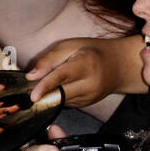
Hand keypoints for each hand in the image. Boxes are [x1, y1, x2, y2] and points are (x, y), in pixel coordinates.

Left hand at [26, 36, 144, 107]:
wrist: (119, 65)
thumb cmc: (92, 51)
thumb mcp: (70, 46)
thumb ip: (49, 59)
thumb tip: (31, 76)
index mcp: (85, 64)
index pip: (61, 77)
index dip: (45, 87)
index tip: (33, 96)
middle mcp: (89, 83)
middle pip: (59, 94)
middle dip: (42, 92)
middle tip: (30, 87)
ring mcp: (89, 97)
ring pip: (60, 100)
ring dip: (49, 94)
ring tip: (51, 81)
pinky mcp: (86, 104)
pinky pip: (65, 103)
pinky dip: (58, 96)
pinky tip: (62, 86)